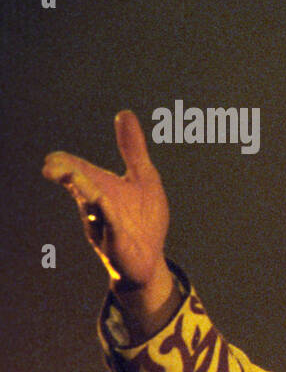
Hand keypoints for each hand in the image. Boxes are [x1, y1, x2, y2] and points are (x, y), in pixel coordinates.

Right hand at [42, 110, 169, 292]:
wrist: (148, 259)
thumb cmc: (141, 217)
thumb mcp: (143, 177)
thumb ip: (132, 148)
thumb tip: (124, 112)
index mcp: (99, 186)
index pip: (76, 171)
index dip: (64, 165)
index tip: (52, 160)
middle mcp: (95, 204)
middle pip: (78, 187)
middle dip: (68, 177)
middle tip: (51, 167)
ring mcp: (104, 224)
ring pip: (93, 205)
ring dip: (85, 192)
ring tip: (74, 181)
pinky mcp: (117, 241)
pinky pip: (111, 226)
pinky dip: (108, 215)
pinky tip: (103, 205)